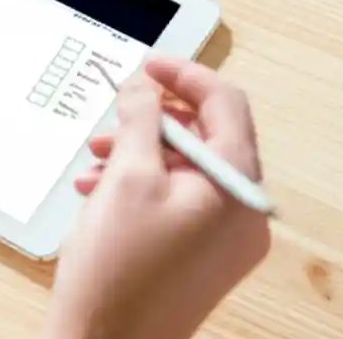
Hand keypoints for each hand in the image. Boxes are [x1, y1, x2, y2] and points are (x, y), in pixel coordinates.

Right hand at [44, 56, 269, 338]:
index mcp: (237, 188)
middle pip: (208, 137)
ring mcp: (226, 240)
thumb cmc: (120, 276)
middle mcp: (243, 214)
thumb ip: (139, 119)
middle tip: (118, 111)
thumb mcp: (126, 176)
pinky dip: (146, 186)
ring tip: (99, 160)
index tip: (151, 64)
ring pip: (189, 169)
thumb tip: (143, 87)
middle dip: (156, 120)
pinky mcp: (204, 257)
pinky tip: (103, 191)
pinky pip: (182, 201)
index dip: (185, 75)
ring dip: (143, 153)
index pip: (226, 104)